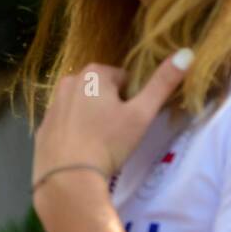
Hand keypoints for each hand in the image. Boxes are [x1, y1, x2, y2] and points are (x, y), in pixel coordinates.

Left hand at [31, 50, 191, 199]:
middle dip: (112, 107)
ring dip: (94, 119)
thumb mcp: (141, 114)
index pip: (124, 79)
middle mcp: (68, 81)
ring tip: (101, 144)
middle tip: (118, 134)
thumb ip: (163, 83)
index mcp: (93, 73)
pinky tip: (82, 152)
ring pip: (83, 107)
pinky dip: (75, 133)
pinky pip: (66, 124)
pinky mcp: (42, 127)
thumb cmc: (108, 142)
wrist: (68, 178)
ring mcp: (52, 105)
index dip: (133, 100)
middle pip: (102, 91)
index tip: (131, 121)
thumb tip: (187, 52)